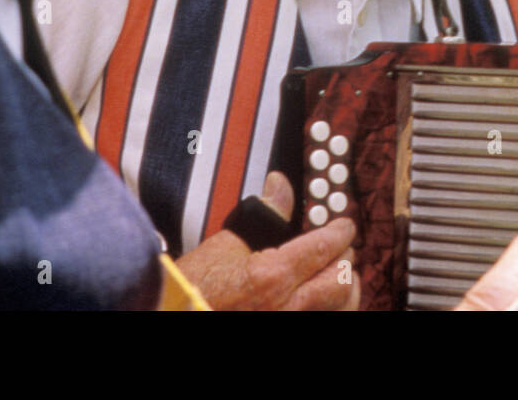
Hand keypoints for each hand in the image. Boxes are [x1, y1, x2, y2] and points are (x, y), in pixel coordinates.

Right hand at [176, 172, 359, 310]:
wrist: (172, 313)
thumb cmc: (192, 288)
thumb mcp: (226, 244)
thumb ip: (263, 215)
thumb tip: (280, 186)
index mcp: (272, 279)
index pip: (326, 247)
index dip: (340, 231)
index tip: (342, 224)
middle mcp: (287, 308)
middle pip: (342, 278)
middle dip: (344, 255)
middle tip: (339, 243)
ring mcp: (288, 324)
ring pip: (342, 306)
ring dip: (345, 285)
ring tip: (338, 270)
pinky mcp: (283, 331)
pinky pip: (327, 318)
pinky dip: (333, 306)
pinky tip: (325, 297)